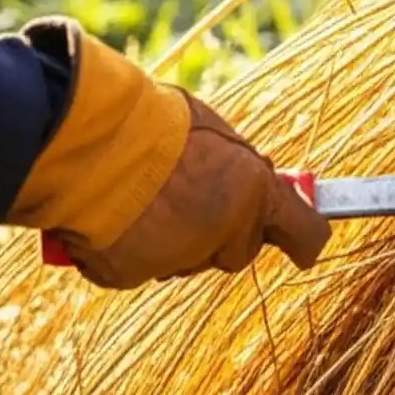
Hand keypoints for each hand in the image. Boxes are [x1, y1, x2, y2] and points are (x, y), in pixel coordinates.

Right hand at [5, 18, 327, 288]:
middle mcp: (227, 229)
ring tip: (141, 195)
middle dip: (221, 232)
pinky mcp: (132, 273)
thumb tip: (255, 178)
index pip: (306, 232)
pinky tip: (111, 216)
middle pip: (238, 248)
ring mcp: (179, 256)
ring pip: (187, 259)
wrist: (88, 137)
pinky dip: (126, 249)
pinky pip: (138, 266)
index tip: (306, 249)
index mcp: (254, 188)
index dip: (305, 241)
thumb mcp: (215, 133)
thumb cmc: (153, 122)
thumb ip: (241, 167)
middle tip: (187, 195)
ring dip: (172, 239)